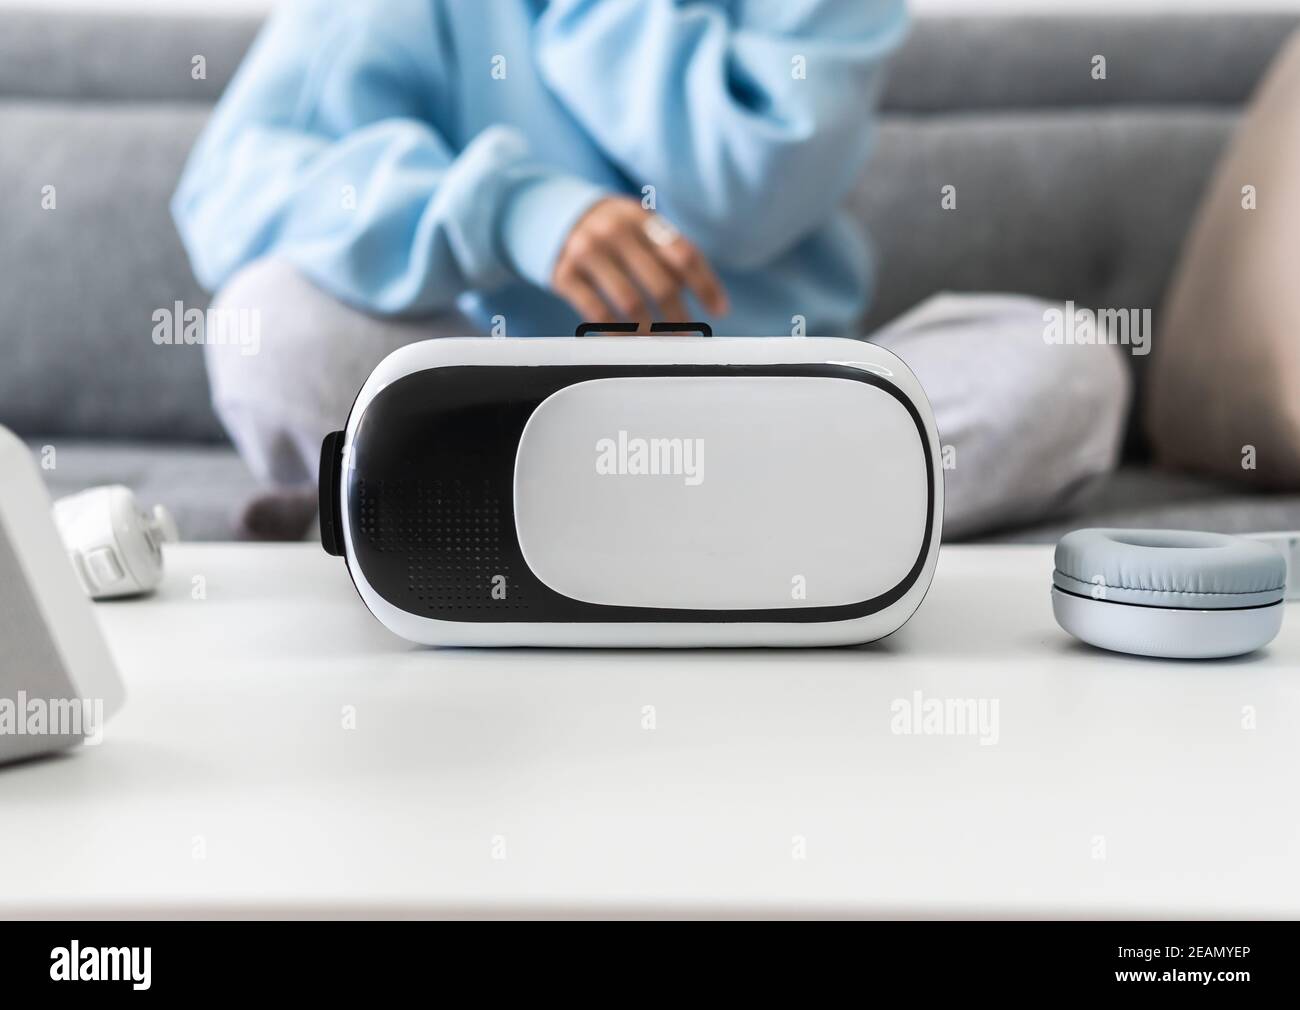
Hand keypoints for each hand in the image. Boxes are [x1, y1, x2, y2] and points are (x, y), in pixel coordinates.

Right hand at [551, 197, 728, 328]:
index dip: (706, 285)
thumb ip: (670, 250)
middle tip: (687, 334)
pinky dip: (617, 332)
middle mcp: (615, 231)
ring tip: (660, 342)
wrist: (552, 214)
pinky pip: (597, 313)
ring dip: (651, 330)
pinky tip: (628, 341)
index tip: (719, 311)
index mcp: (642, 218)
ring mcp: (587, 251)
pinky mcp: (564, 274)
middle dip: (680, 316)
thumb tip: (713, 299)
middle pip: (661, 283)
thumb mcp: (639, 225)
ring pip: (631, 302)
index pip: (684, 254)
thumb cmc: (612, 231)